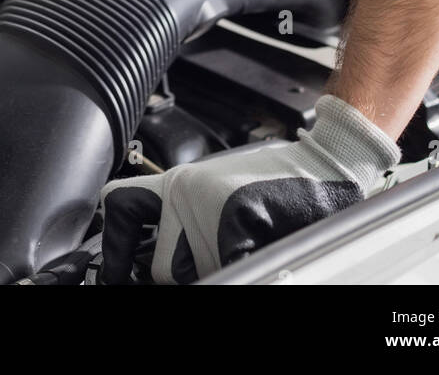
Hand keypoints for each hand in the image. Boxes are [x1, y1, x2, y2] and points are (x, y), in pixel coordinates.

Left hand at [98, 94, 399, 283]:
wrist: (326, 163)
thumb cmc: (278, 180)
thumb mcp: (218, 193)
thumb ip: (187, 220)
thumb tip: (156, 264)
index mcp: (179, 184)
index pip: (121, 207)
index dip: (113, 248)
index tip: (112, 274)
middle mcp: (187, 194)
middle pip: (161, 265)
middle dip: (185, 274)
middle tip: (216, 256)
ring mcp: (210, 208)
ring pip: (190, 273)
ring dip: (216, 268)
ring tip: (246, 244)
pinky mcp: (237, 221)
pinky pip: (230, 269)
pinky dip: (246, 267)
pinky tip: (260, 247)